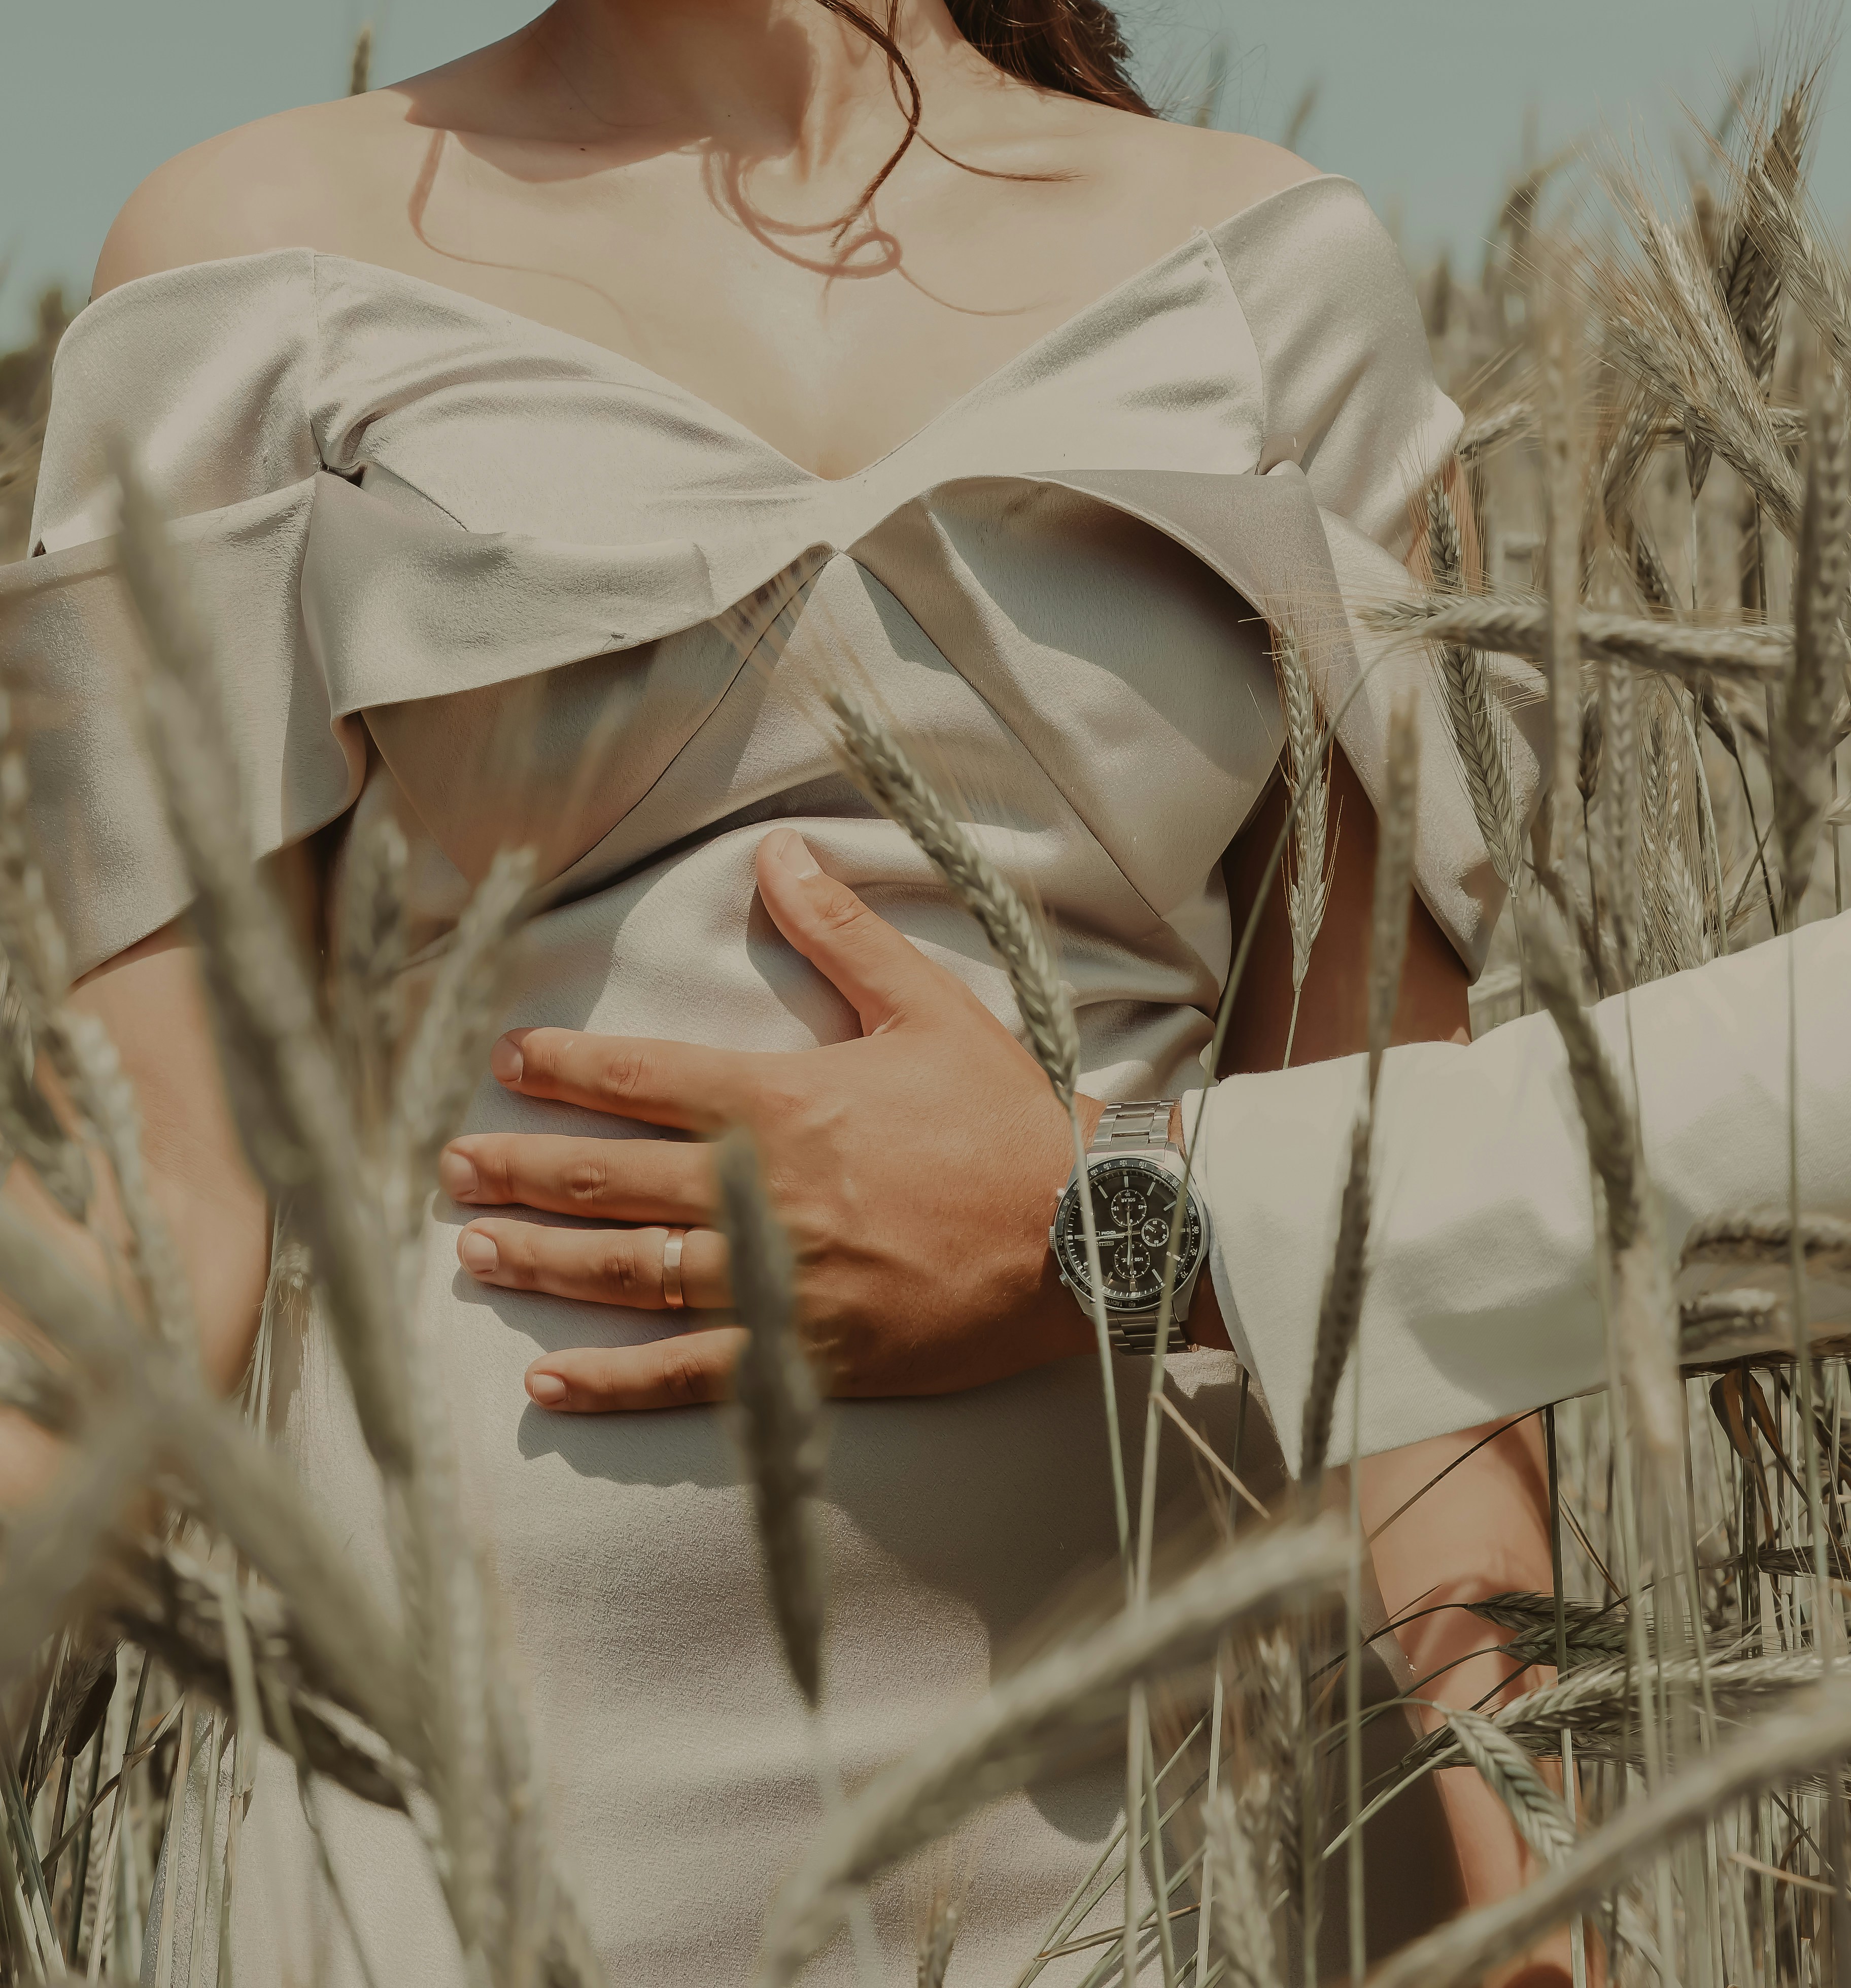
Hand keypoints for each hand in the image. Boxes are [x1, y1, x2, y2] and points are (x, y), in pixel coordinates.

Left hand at [438, 830, 1145, 1413]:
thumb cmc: (1006, 1118)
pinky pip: (689, 1376)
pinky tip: (547, 1382)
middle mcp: (763, 1193)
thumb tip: (776, 850)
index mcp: (783, 1102)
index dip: (564, 1068)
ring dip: (542, 1263)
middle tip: (446, 1164)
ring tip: (473, 1251)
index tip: (503, 1060)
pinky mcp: (806, 1357)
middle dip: (520, 1169)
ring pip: (630, 1275)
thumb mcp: (926, 1005)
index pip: (643, 1078)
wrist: (1085, 1234)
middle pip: (611, 1180)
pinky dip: (613, 1383)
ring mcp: (779, 1283)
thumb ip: (840, 931)